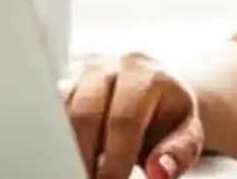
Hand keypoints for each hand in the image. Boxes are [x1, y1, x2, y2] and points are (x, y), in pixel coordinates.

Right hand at [60, 52, 204, 178]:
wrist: (155, 94)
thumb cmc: (168, 117)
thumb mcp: (186, 135)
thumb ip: (178, 152)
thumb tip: (158, 171)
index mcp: (147, 75)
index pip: (125, 119)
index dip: (115, 159)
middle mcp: (110, 67)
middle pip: (86, 114)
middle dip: (84, 157)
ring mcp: (81, 75)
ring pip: (62, 113)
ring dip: (66, 150)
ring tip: (77, 171)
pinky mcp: (62, 87)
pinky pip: (49, 114)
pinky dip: (55, 141)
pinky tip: (66, 160)